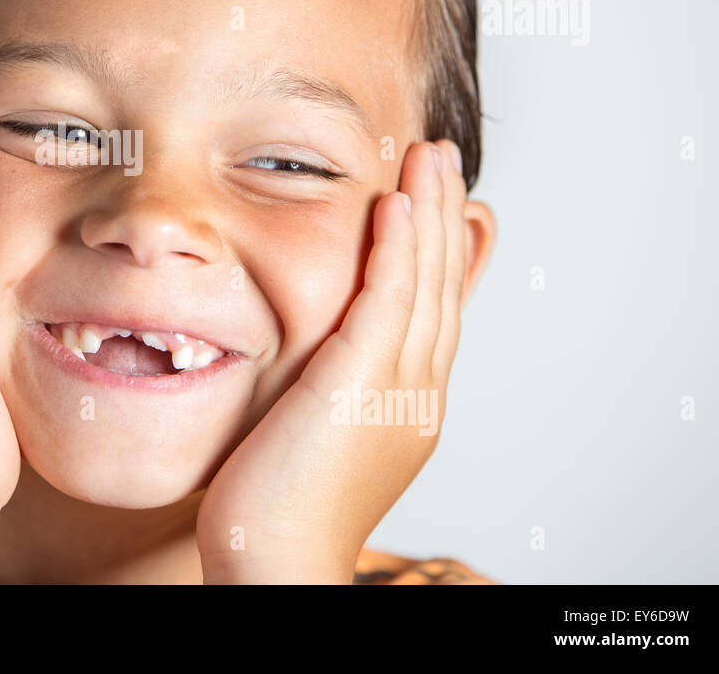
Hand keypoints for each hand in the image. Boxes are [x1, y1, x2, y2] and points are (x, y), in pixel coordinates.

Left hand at [196, 140, 467, 583]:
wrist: (274, 562)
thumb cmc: (278, 509)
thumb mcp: (316, 431)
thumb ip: (331, 385)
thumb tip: (320, 355)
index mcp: (409, 404)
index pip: (433, 310)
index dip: (437, 250)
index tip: (434, 198)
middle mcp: (416, 392)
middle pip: (441, 287)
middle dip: (444, 216)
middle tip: (443, 157)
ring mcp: (397, 389)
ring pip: (423, 283)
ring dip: (428, 213)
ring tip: (428, 156)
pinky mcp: (360, 385)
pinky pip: (387, 302)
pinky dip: (398, 251)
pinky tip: (396, 205)